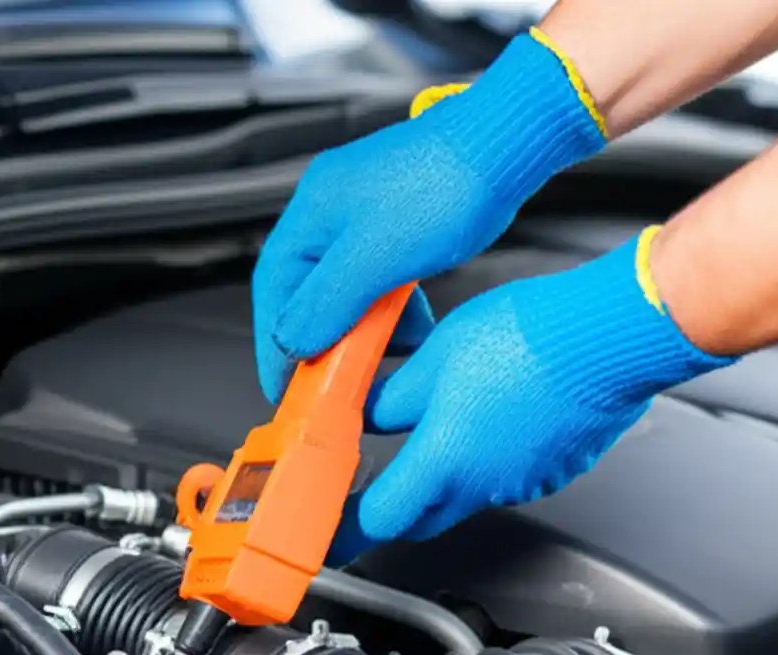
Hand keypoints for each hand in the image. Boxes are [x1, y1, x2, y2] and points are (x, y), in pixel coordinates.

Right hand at [253, 30, 607, 402]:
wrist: (504, 143)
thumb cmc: (446, 183)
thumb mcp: (377, 257)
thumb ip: (327, 303)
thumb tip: (290, 342)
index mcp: (312, 211)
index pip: (273, 289)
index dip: (274, 344)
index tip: (282, 387)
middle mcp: (330, 209)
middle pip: (307, 289)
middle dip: (321, 338)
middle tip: (332, 382)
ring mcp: (365, 213)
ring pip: (346, 287)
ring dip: (361, 326)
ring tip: (383, 355)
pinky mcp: (398, 220)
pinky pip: (378, 276)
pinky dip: (389, 308)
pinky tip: (411, 325)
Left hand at [330, 231, 736, 562]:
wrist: (609, 336)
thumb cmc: (530, 338)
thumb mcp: (435, 355)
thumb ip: (391, 396)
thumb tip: (363, 412)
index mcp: (445, 461)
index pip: (380, 520)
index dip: (348, 530)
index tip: (328, 537)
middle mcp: (485, 486)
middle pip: (421, 517)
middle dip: (391, 508)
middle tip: (370, 486)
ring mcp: (524, 482)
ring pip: (467, 494)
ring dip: (445, 474)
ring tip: (443, 421)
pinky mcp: (553, 470)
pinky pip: (506, 476)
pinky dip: (488, 457)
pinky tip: (492, 414)